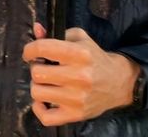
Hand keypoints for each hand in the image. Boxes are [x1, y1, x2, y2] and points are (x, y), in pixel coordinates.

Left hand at [22, 23, 141, 125]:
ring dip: (38, 86)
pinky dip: (39, 109)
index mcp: (80, 54)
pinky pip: (46, 117)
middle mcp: (79, 76)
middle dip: (36, 68)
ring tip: (47, 83)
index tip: (30, 53)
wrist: (118, 82)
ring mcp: (77, 98)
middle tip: (43, 68)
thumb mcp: (79, 39)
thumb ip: (55, 34)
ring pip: (37, 93)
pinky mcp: (76, 114)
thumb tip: (37, 29)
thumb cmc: (95, 58)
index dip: (30, 50)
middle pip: (37, 73)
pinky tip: (44, 101)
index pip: (43, 48)